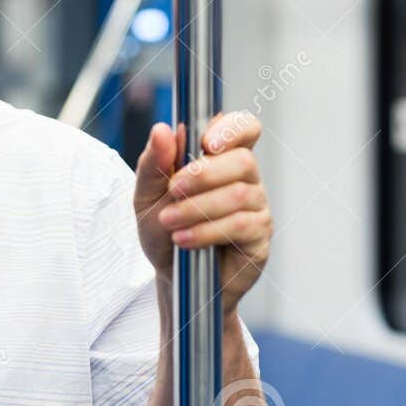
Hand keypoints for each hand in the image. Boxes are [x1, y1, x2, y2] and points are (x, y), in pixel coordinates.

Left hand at [132, 111, 271, 314]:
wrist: (171, 276)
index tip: (206, 143)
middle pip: (243, 160)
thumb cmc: (163, 231)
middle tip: (173, 190)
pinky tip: (183, 239)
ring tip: (169, 221)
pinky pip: (240, 225)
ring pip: (239, 194)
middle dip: (203, 174)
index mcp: (221, 159)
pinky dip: (206, 231)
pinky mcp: (259, 237)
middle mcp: (245, 179)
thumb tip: (162, 129)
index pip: (245, 128)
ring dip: (197, 207)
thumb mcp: (146, 196)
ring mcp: (257, 208)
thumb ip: (153, 163)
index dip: (233, 128)